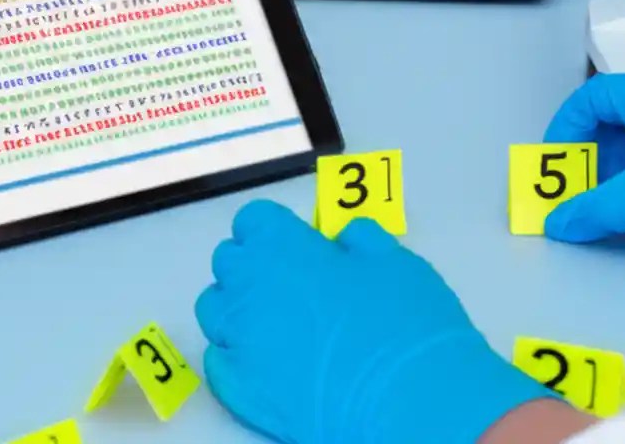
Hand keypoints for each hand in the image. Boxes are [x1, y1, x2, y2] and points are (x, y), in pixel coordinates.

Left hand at [194, 200, 553, 442]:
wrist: (409, 403)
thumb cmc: (404, 326)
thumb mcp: (393, 261)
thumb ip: (359, 241)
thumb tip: (344, 240)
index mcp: (283, 249)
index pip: (254, 221)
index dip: (275, 229)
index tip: (295, 241)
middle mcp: (250, 291)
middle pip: (229, 262)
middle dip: (255, 264)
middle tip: (293, 279)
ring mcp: (240, 343)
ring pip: (215, 309)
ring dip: (239, 307)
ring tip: (277, 320)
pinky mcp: (241, 390)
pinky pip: (220, 360)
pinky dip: (237, 354)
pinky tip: (269, 358)